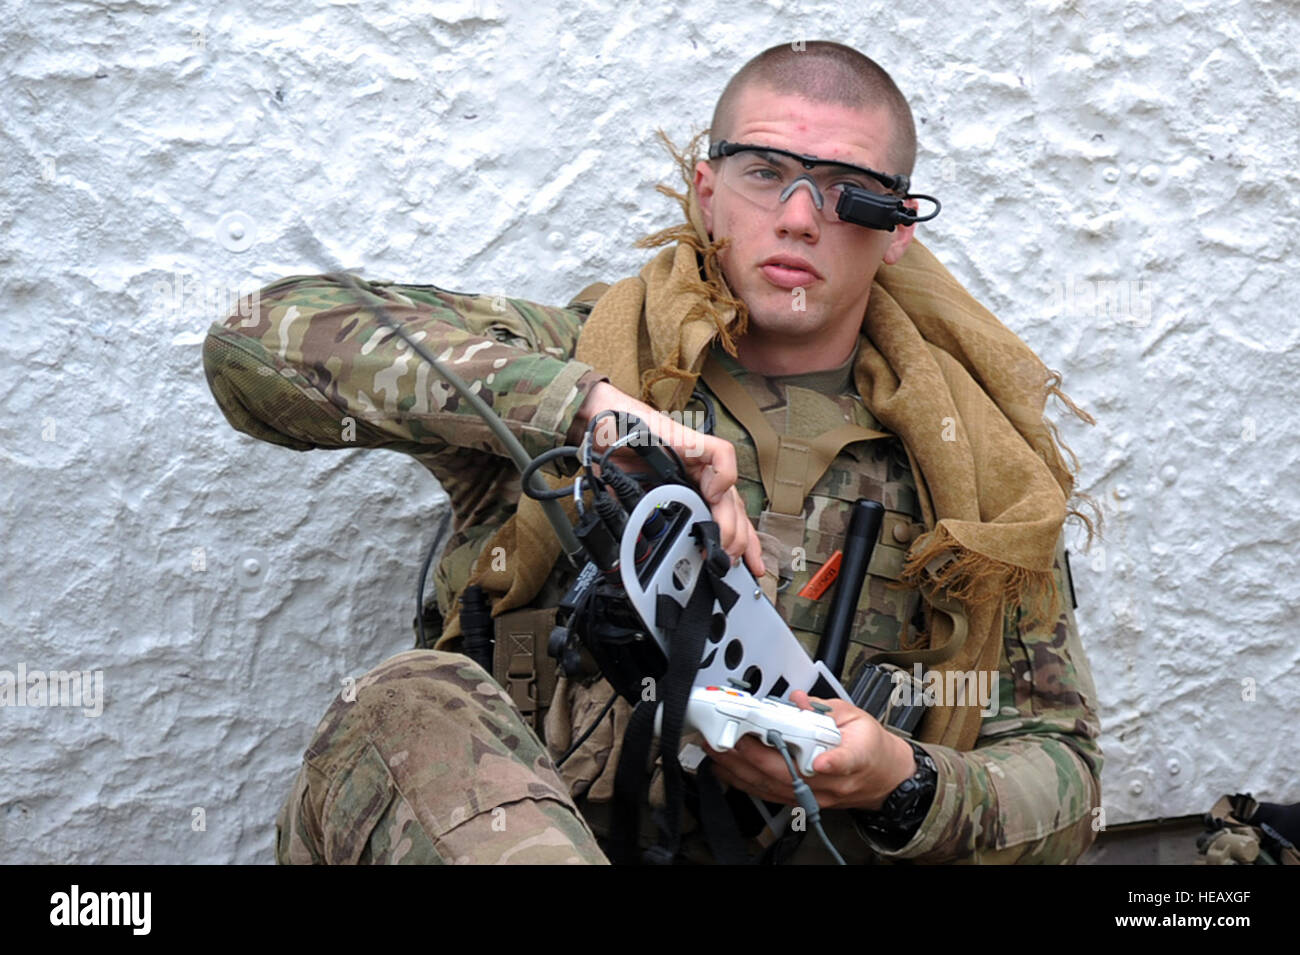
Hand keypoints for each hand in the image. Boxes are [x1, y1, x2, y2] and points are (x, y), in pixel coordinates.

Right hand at [575, 381, 763, 576]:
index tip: (738, 567)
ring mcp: (698, 459)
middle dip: (744, 541)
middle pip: (734, 510)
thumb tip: (636, 551)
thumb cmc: (614, 456)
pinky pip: (722, 456)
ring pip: (731, 492)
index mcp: (688, 490)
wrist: (598, 425)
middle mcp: (698, 476)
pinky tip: (713, 494)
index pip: (721, 519)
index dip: (736, 543)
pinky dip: (724, 476)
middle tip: (738, 565)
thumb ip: (641, 522)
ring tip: (724, 543)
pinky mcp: (694, 442)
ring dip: (731, 521)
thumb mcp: (630, 502)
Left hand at [703, 690, 916, 809]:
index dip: (832, 763)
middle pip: (792, 774)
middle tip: (731, 739)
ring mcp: (816, 796)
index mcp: (854, 756)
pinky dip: (745, 782)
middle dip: (757, 757)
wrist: (883, 779)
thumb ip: (826, 708)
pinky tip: (727, 771)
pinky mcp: (803, 801)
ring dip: (742, 771)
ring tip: (718, 753)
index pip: (845, 761)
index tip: (821, 762)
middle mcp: (832, 782)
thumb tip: (799, 699)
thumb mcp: (857, 718)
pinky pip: (769, 794)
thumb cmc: (870, 748)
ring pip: (775, 787)